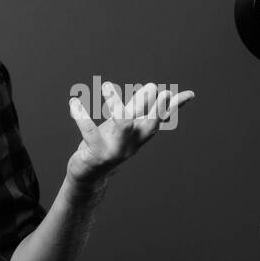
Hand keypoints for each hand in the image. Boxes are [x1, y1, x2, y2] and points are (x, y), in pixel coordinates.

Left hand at [66, 81, 194, 183]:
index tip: (185, 94)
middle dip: (156, 109)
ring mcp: (116, 150)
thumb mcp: (126, 123)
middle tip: (160, 90)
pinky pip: (90, 133)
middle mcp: (132, 143)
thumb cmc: (109, 143)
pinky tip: (74, 103)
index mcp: (140, 133)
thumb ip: (142, 107)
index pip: (159, 118)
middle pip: (150, 126)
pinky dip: (81, 117)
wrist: (89, 175)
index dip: (172, 107)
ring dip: (116, 105)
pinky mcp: (97, 155)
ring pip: (123, 126)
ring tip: (106, 85)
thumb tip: (160, 89)